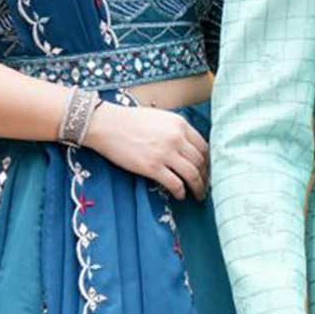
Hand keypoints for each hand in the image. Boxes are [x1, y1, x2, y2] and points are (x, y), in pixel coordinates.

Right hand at [83, 101, 207, 201]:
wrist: (106, 124)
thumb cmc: (130, 120)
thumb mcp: (160, 118)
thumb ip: (176, 130)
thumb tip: (188, 147)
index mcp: (180, 124)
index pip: (204, 146)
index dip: (208, 161)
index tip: (207, 170)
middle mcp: (176, 138)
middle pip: (200, 162)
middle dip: (205, 176)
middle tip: (205, 185)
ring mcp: (165, 153)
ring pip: (192, 175)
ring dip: (198, 187)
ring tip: (198, 195)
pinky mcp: (152, 167)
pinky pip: (175, 184)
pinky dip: (181, 192)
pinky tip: (180, 195)